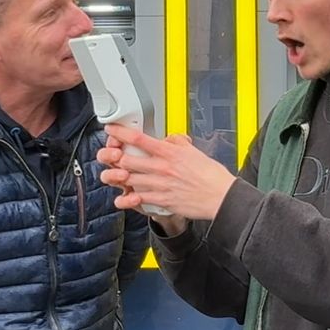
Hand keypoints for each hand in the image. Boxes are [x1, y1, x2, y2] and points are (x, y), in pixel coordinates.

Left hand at [97, 125, 236, 220]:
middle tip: (108, 155)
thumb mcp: (194, 151)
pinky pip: (138, 199)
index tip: (111, 129)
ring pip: (129, 179)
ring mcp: (160, 184)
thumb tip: (169, 139)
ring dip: (117, 178)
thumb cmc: (211, 176)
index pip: (139, 138)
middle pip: (127, 159)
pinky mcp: (162, 200)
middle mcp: (162, 167)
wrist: (220, 196)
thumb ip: (178, 143)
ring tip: (111, 176)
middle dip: (113, 157)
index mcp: (170, 152)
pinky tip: (122, 198)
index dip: (120, 132)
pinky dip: (127, 199)